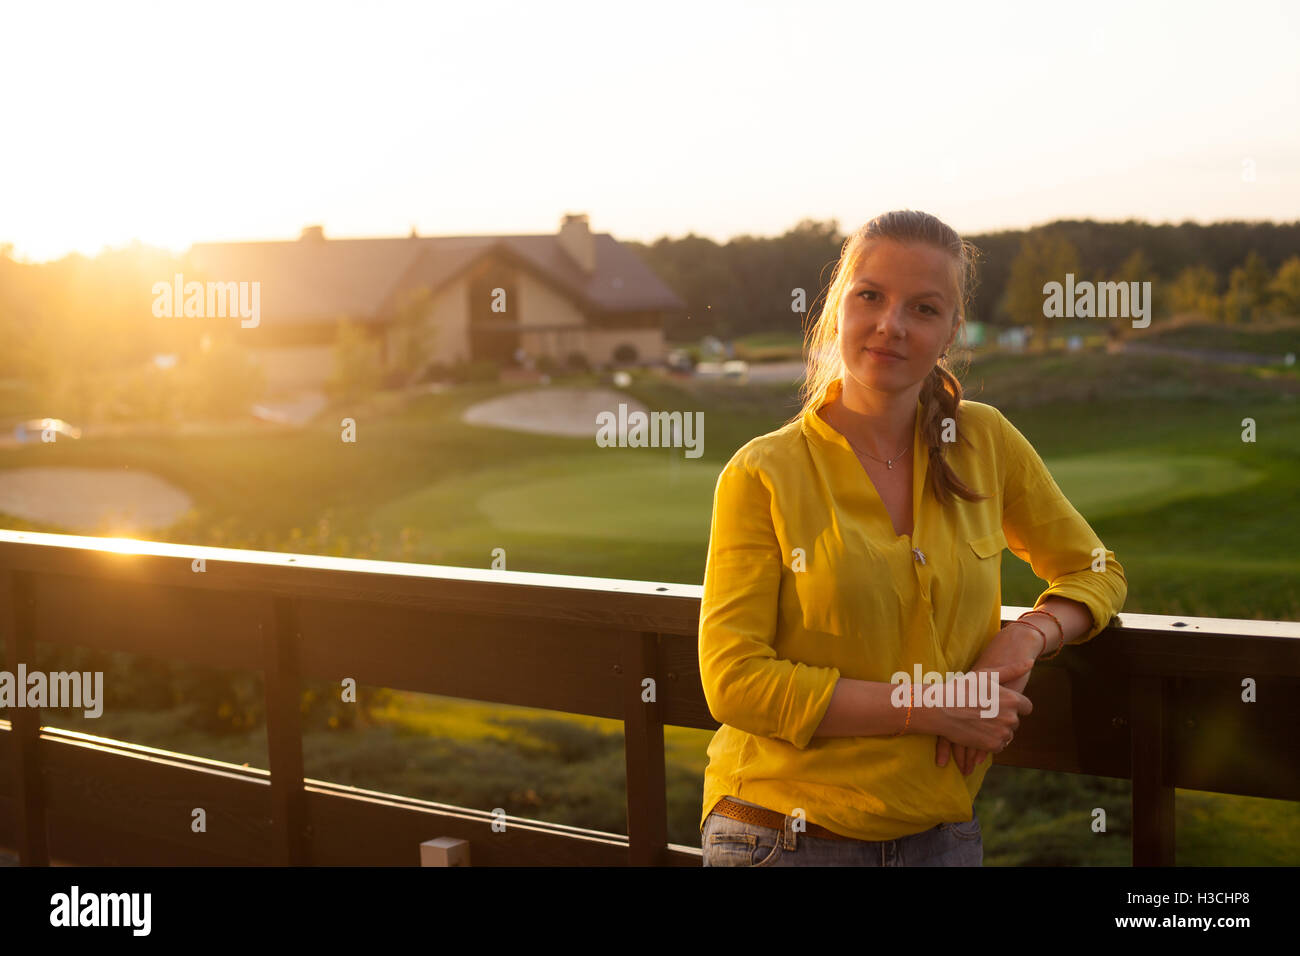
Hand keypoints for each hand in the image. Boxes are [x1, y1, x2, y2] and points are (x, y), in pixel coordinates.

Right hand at [938, 623, 1043, 773]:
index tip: (1001, 705)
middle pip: (1015, 721)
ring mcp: (1002, 733)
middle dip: (1003, 718)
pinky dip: (990, 741)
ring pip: (1007, 734)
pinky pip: (999, 746)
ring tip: (979, 721)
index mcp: (1012, 700)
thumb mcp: (985, 676)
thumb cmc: (961, 688)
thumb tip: (1031, 662)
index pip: (1027, 707)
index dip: (1015, 706)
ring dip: (997, 730)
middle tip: (984, 712)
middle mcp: (1011, 717)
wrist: (940, 709)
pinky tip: (977, 731)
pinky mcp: (993, 746)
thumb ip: (1011, 670)